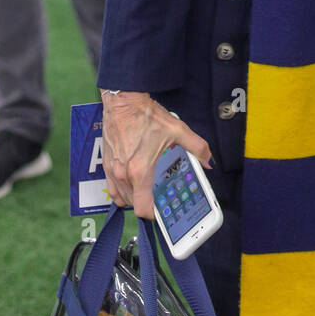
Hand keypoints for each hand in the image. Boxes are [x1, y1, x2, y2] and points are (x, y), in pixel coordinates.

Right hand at [100, 90, 213, 217]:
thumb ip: (197, 147)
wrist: (123, 102)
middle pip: (134, 204)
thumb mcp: (178, 130)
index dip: (154, 213)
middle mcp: (123, 174)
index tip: (163, 208)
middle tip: (159, 194)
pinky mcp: (106, 164)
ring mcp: (112, 170)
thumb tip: (208, 161)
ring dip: (134, 197)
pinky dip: (121, 191)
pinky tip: (132, 182)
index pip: (143, 208)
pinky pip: (112, 189)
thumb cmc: (146, 116)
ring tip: (147, 188)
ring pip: (122, 198)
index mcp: (140, 171)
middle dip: (147, 202)